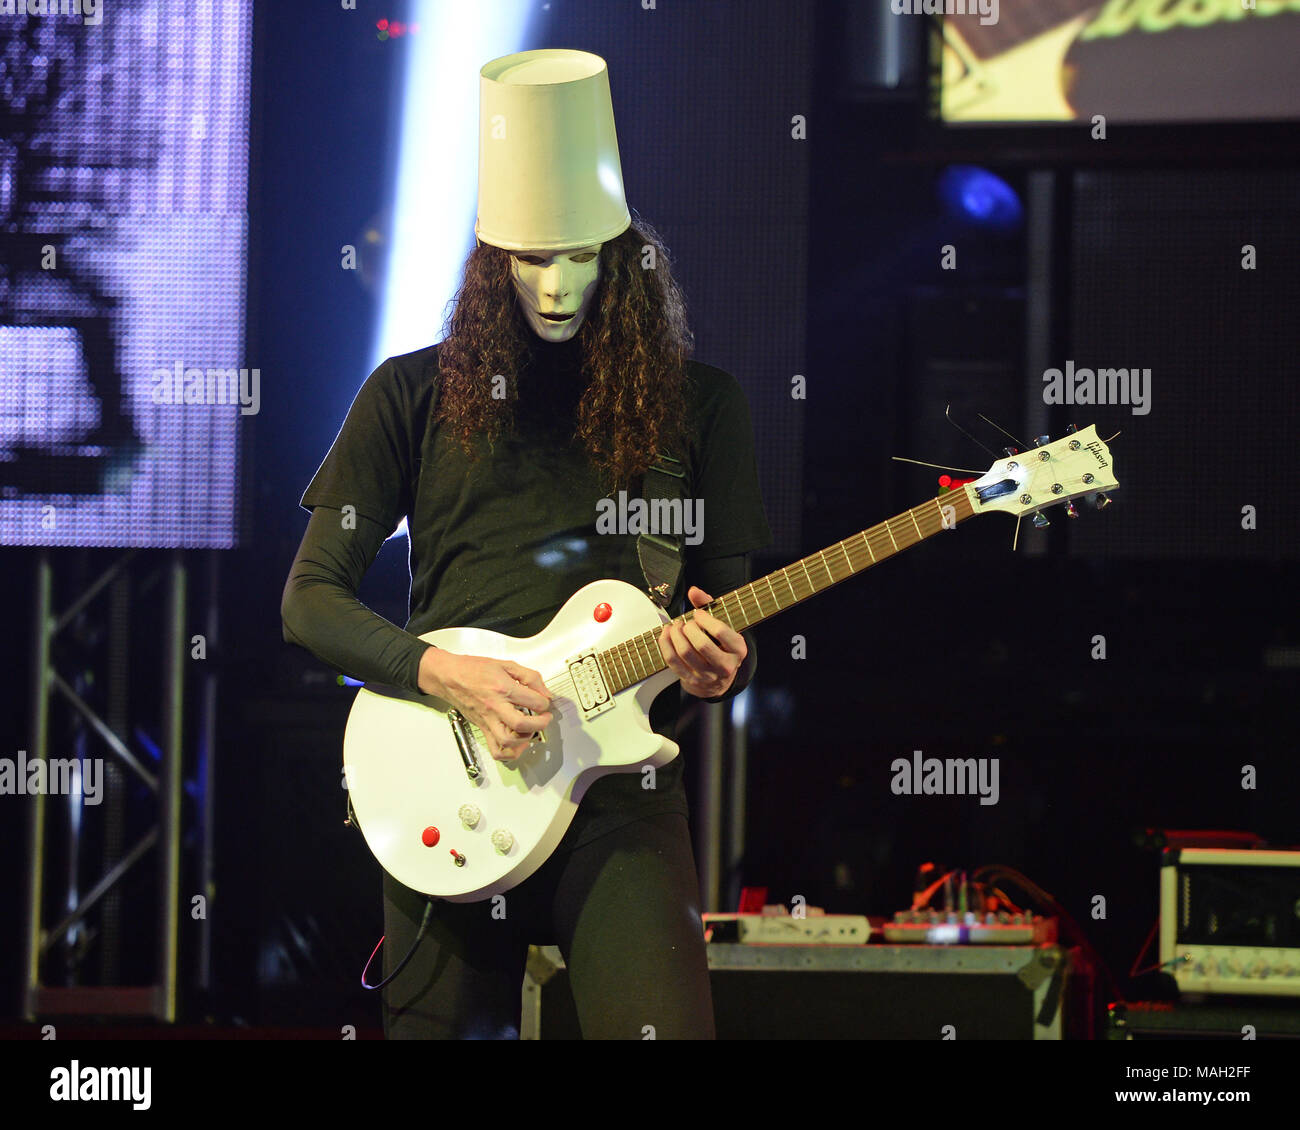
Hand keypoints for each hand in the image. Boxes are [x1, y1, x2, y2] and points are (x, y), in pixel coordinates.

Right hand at [418, 648, 551, 761]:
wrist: (450, 676)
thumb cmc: (473, 670)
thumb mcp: (506, 665)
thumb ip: (529, 677)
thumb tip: (544, 691)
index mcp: (502, 688)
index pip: (533, 701)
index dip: (546, 702)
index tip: (546, 702)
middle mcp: (495, 707)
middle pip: (521, 725)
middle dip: (540, 724)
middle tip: (545, 718)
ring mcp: (487, 720)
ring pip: (508, 742)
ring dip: (525, 739)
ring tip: (531, 730)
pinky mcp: (482, 728)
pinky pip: (496, 750)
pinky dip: (510, 753)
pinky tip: (518, 744)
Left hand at [658, 586, 745, 698]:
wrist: (718, 679)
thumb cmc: (720, 645)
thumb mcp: (723, 625)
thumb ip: (709, 605)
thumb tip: (693, 591)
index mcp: (738, 650)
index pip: (720, 632)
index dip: (705, 619)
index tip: (698, 614)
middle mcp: (725, 665)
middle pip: (701, 644)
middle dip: (689, 628)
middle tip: (686, 623)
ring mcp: (707, 675)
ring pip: (685, 652)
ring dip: (675, 634)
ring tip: (675, 626)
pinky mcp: (691, 679)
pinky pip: (673, 661)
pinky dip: (665, 644)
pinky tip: (666, 634)